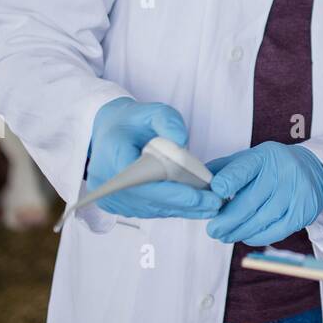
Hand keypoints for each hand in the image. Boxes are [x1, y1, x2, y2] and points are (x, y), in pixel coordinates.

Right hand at [87, 97, 221, 219]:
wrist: (108, 131)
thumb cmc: (131, 122)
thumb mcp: (151, 111)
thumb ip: (168, 121)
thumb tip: (182, 141)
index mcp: (113, 156)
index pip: (144, 182)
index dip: (172, 193)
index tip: (198, 197)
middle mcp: (107, 182)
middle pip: (151, 200)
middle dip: (185, 203)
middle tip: (215, 203)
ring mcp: (113, 197)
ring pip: (152, 209)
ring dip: (181, 209)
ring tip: (210, 206)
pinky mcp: (120, 205)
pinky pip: (149, 210)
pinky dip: (172, 208)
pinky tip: (194, 206)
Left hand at [206, 142, 322, 245]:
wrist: (315, 171)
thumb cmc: (273, 167)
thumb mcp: (250, 159)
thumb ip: (224, 169)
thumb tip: (196, 182)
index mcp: (264, 156)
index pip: (244, 168)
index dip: (228, 181)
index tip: (213, 193)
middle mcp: (283, 171)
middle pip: (251, 201)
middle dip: (228, 219)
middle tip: (213, 230)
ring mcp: (297, 191)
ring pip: (263, 219)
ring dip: (240, 232)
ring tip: (225, 236)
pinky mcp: (305, 210)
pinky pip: (277, 230)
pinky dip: (258, 237)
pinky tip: (246, 237)